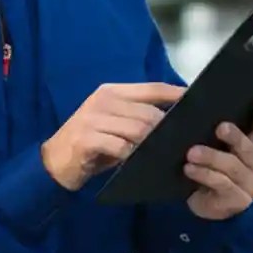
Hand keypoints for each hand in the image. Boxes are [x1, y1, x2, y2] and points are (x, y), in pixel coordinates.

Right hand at [42, 83, 185, 190]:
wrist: (53, 163)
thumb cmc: (90, 145)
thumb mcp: (113, 125)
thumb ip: (137, 118)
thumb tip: (173, 119)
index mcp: (111, 92)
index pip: (151, 88)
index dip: (176, 94)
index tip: (198, 102)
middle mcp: (103, 100)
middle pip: (148, 112)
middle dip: (167, 129)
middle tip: (185, 143)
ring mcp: (93, 118)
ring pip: (138, 129)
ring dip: (153, 144)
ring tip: (168, 155)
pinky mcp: (87, 139)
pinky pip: (120, 147)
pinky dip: (133, 156)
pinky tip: (141, 164)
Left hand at [185, 98, 252, 219]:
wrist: (202, 202)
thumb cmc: (210, 167)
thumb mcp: (215, 147)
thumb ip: (219, 133)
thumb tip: (207, 108)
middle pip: (250, 149)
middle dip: (235, 137)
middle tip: (220, 127)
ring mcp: (251, 186)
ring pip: (233, 167)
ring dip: (211, 158)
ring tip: (191, 152)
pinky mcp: (239, 201)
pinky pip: (221, 184)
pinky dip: (204, 174)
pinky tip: (189, 168)